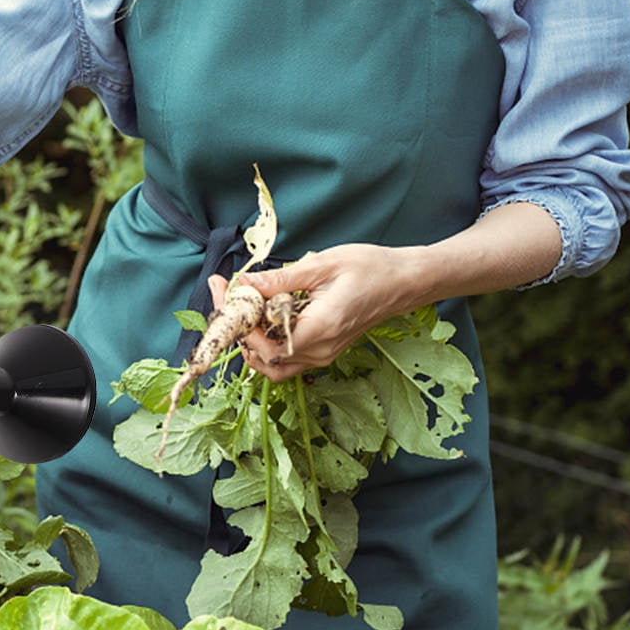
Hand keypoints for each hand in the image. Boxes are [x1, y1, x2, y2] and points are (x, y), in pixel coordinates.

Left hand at [211, 243, 428, 380]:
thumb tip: (245, 284)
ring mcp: (322, 355)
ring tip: (238, 303)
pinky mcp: (323, 351)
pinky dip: (265, 343)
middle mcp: (320, 351)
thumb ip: (281, 279)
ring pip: (272, 364)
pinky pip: (286, 358)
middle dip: (237, 325)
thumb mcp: (322, 265)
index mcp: (321, 330)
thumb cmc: (370, 268)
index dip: (239, 322)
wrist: (404, 282)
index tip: (225, 291)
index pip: (265, 344)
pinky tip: (259, 314)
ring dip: (249, 338)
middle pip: (263, 355)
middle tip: (225, 290)